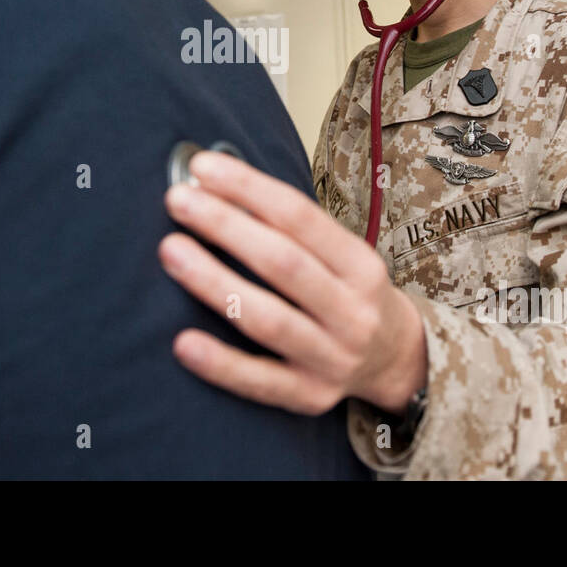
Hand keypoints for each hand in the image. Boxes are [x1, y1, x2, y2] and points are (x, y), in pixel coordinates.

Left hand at [159, 150, 426, 415]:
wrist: (395, 360)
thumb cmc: (348, 293)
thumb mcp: (340, 255)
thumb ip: (289, 228)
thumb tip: (213, 184)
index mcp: (360, 265)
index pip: (301, 217)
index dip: (250, 189)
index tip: (203, 169)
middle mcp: (352, 311)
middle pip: (284, 263)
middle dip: (226, 226)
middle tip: (178, 201)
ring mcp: (333, 358)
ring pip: (269, 320)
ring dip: (215, 283)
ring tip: (171, 251)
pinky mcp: (310, 397)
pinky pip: (261, 382)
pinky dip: (220, 364)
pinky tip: (182, 343)